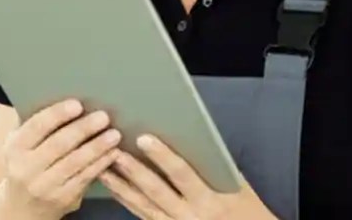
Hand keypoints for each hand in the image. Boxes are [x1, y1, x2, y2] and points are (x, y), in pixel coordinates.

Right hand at [0, 99, 123, 219]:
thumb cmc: (25, 164)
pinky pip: (86, 178)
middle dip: (83, 129)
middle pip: (59, 145)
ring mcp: (46, 187)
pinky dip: (101, 164)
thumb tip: (62, 94)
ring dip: (98, 147)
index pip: (36, 127)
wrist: (22, 207)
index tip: (77, 104)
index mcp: (14, 148)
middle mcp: (26, 169)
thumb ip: (34, 125)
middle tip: (103, 116)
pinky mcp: (64, 200)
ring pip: (76, 163)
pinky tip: (113, 153)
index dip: (57, 115)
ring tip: (114, 134)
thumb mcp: (20, 145)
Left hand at [99, 135, 275, 219]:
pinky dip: (127, 201)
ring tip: (103, 167)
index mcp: (211, 202)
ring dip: (121, 186)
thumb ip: (216, 167)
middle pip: (155, 191)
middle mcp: (191, 217)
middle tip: (113, 150)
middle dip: (133, 171)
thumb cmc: (248, 214)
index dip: (162, 156)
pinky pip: (143, 216)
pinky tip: (115, 189)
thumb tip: (192, 140)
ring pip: (143, 206)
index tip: (144, 138)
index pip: (182, 174)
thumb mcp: (239, 189)